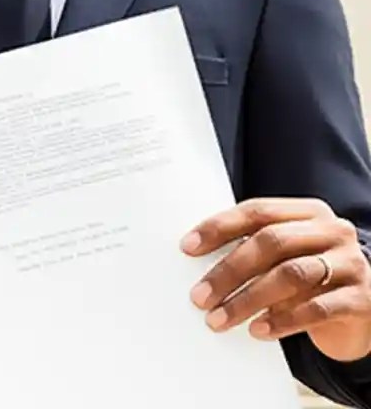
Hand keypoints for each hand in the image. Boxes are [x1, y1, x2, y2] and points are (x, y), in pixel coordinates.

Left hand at [184, 198, 370, 360]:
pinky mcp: (362, 299)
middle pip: (272, 242)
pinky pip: (317, 309)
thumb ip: (254, 249)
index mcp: (309, 213)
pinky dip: (282, 321)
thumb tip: (195, 259)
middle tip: (199, 296)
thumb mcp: (287, 256)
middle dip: (228, 270)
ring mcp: (351, 264)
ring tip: (219, 319)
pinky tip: (258, 330)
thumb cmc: (311, 279)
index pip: (257, 211)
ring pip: (291, 275)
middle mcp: (333, 232)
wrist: (363, 312)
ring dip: (247, 299)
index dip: (219, 227)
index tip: (187, 247)